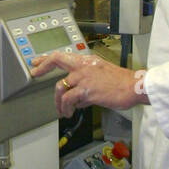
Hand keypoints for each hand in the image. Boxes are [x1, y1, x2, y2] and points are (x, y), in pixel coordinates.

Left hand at [30, 49, 147, 115]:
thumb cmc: (122, 83)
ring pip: (60, 86)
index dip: (47, 58)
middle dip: (42, 67)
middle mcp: (84, 66)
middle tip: (35, 74)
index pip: (63, 55)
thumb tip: (77, 96)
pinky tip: (70, 112)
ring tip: (62, 110)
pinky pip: (69, 99)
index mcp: (87, 61)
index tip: (37, 62)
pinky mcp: (87, 90)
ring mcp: (85, 77)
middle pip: (57, 61)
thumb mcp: (102, 75)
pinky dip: (67, 108)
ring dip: (58, 102)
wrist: (134, 87)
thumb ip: (86, 81)